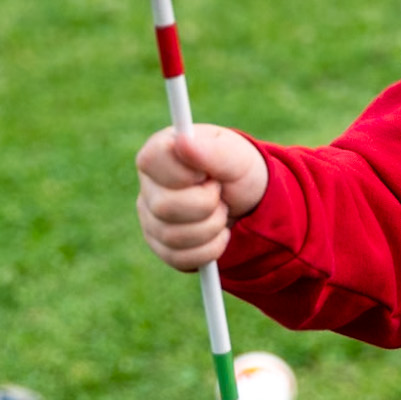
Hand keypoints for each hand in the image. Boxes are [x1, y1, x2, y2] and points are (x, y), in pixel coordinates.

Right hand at [134, 124, 269, 270]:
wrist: (251, 203)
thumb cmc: (239, 169)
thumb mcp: (235, 155)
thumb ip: (210, 150)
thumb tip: (182, 141)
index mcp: (160, 151)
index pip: (150, 161)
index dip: (185, 173)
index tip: (207, 172)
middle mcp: (149, 185)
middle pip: (164, 206)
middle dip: (206, 203)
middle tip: (219, 192)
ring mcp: (151, 218)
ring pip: (173, 236)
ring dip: (212, 226)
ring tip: (222, 210)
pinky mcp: (161, 246)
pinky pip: (180, 258)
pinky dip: (210, 249)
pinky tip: (218, 233)